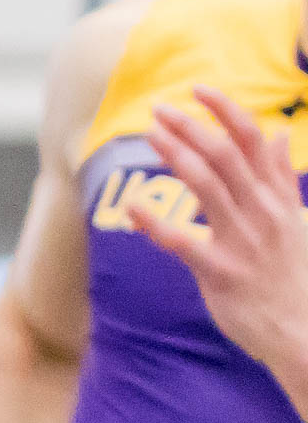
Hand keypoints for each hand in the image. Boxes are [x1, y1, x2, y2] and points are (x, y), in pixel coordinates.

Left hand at [130, 86, 307, 373]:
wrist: (304, 333)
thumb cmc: (291, 273)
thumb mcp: (295, 219)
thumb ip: (280, 177)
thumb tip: (279, 133)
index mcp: (278, 199)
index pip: (254, 142)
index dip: (226, 111)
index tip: (197, 89)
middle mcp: (263, 214)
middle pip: (226, 156)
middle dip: (191, 127)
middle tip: (158, 109)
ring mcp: (243, 242)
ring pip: (207, 186)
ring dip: (177, 155)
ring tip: (150, 135)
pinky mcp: (222, 273)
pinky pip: (185, 242)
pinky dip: (156, 222)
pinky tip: (132, 206)